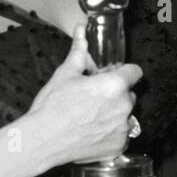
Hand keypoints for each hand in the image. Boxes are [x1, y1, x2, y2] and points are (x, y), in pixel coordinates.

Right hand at [26, 23, 141, 166]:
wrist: (41, 140)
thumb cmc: (52, 106)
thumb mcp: (65, 75)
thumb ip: (79, 52)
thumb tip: (81, 30)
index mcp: (115, 85)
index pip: (135, 72)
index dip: (124, 73)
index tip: (114, 77)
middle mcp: (124, 106)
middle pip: (129, 95)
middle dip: (116, 95)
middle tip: (93, 99)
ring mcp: (123, 128)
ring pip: (125, 115)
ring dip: (113, 114)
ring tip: (89, 117)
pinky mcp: (119, 146)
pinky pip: (121, 135)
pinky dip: (110, 134)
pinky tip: (91, 132)